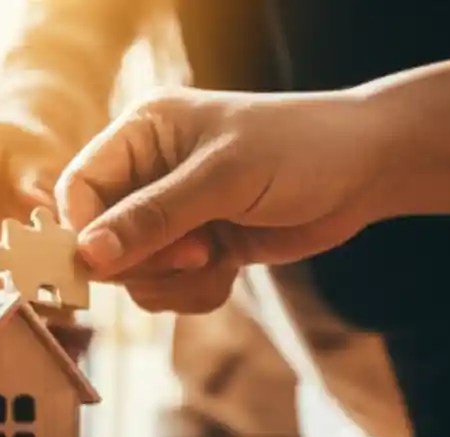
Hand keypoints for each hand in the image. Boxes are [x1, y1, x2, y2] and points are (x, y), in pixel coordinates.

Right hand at [57, 87, 382, 312]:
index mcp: (142, 132)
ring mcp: (172, 213)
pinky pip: (169, 290)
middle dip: (147, 260)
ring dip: (175, 281)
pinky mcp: (196, 246)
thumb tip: (87, 254)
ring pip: (135, 275)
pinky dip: (197, 291)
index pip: (80, 189)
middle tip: (194, 252)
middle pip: (102, 241)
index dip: (86, 232)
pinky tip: (232, 268)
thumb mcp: (221, 180)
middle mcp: (148, 171)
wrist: (369, 170)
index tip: (105, 266)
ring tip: (218, 257)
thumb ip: (152, 218)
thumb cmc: (299, 151)